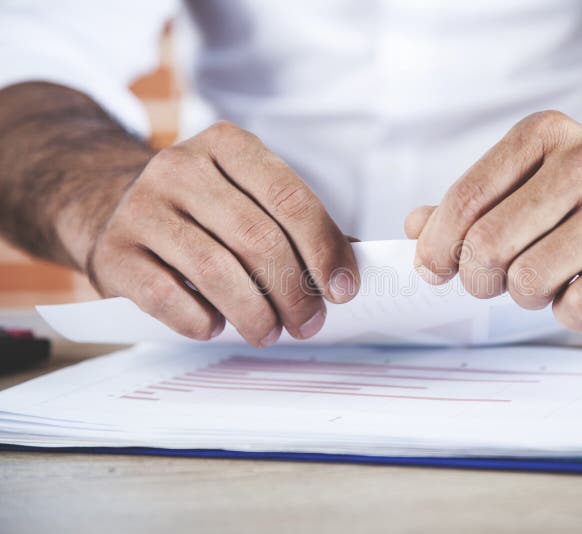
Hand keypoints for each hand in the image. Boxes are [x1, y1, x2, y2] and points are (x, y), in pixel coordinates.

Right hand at [86, 121, 358, 345]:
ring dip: (254, 313)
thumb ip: (297, 225)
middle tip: (309, 323)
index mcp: (227, 145)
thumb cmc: (204, 210)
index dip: (324, 249)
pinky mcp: (114, 251)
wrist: (114, 208)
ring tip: (270, 332)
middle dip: (294, 291)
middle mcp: (180, 167)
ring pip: (214, 270)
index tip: (343, 290)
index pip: (289, 198)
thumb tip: (352, 268)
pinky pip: (166, 296)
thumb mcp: (249, 197)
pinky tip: (216, 326)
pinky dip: (201, 321)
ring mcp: (141, 207)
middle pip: (256, 237)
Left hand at [406, 111, 581, 331]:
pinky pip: (577, 309)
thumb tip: (416, 227)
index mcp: (544, 135)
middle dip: (478, 279)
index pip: (465, 198)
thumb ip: (475, 201)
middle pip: (488, 245)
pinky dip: (568, 313)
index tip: (434, 270)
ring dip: (526, 297)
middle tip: (493, 283)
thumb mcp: (535, 180)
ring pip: (529, 282)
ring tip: (548, 281)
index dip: (437, 246)